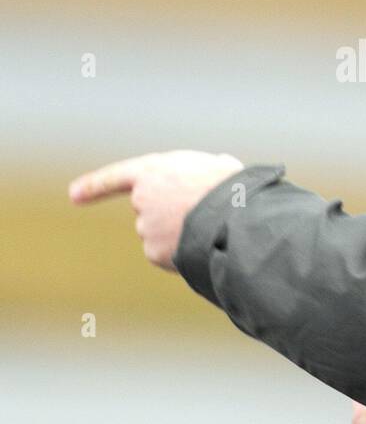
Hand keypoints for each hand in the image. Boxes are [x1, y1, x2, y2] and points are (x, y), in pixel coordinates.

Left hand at [68, 149, 244, 270]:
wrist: (234, 218)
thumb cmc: (234, 190)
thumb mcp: (219, 168)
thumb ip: (201, 173)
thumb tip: (214, 175)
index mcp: (154, 170)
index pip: (116, 177)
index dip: (94, 186)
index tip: (73, 195)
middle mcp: (142, 198)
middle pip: (150, 211)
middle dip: (170, 215)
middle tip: (203, 213)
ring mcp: (146, 227)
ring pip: (160, 235)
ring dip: (179, 234)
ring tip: (208, 229)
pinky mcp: (153, 252)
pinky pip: (167, 255)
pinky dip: (180, 254)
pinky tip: (200, 245)